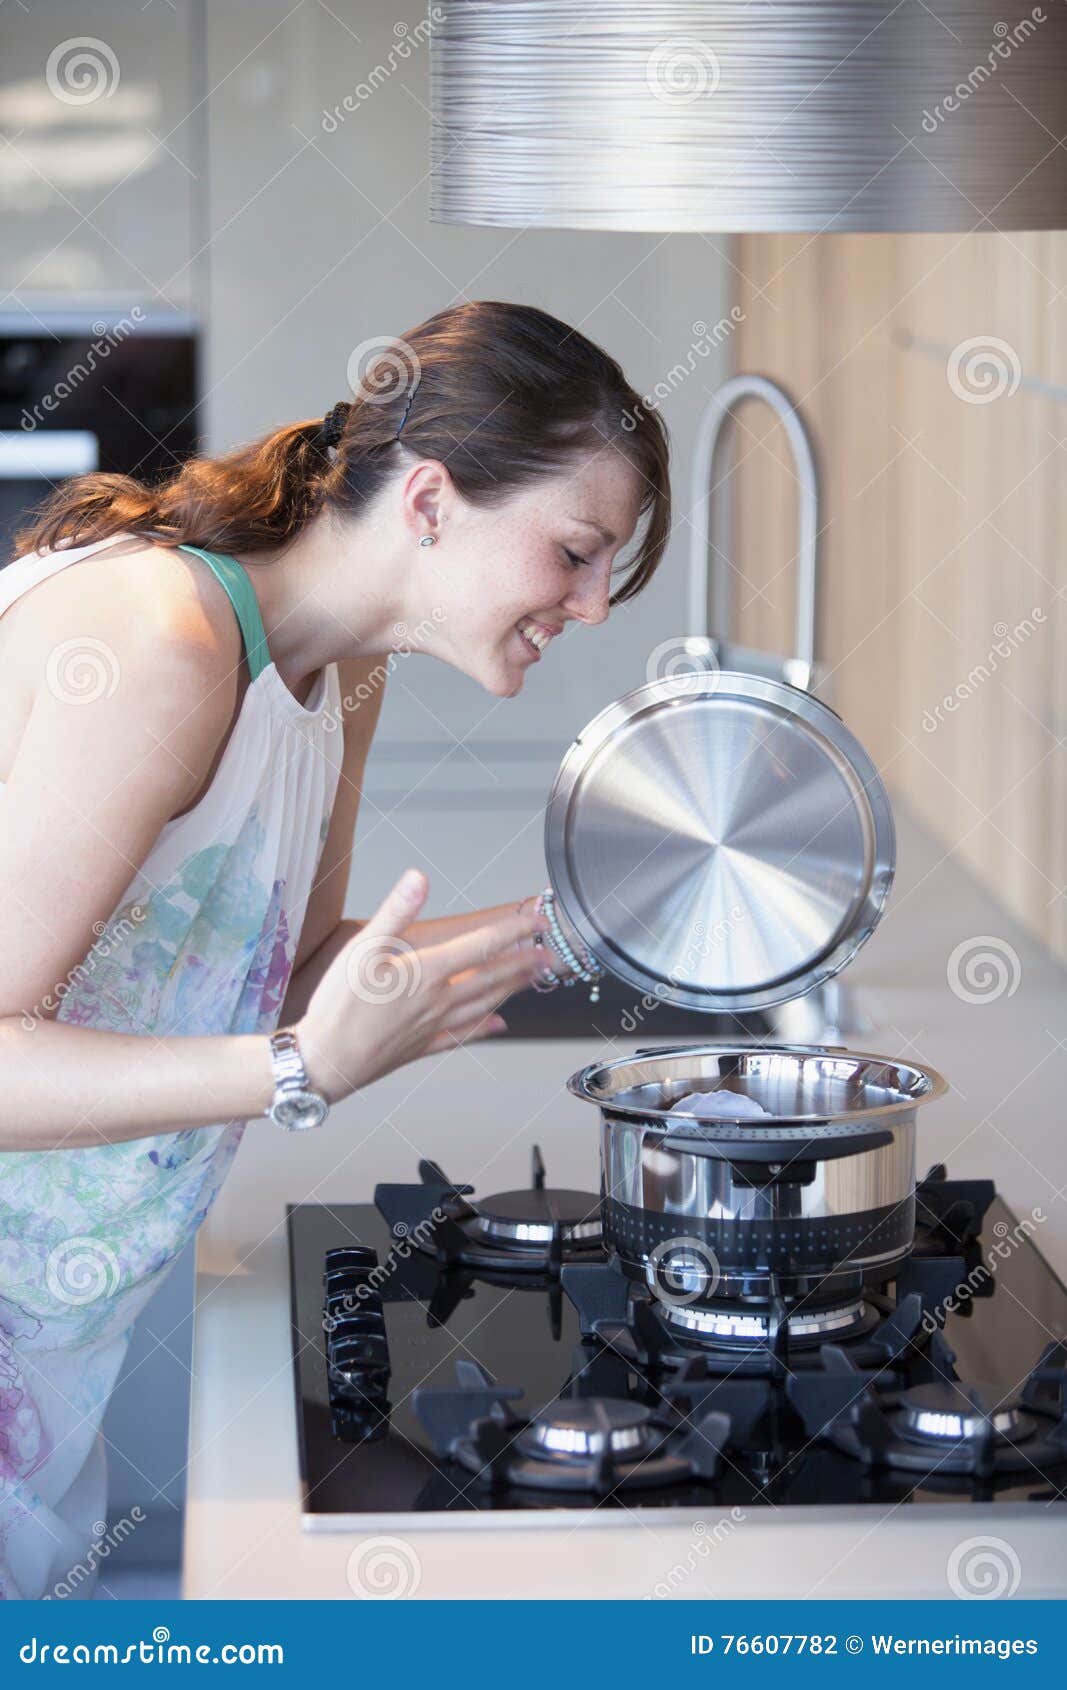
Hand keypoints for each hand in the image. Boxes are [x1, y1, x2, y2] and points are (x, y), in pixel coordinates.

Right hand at [295, 869, 550, 1103]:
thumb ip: (394, 912)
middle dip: (523, 962)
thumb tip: (418, 879)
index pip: (482, 946)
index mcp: (427, 973)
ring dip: (512, 990)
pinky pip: (462, 1036)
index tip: (538, 921)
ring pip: (484, 1005)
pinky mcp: (420, 1047)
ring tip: (532, 979)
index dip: (514, 930)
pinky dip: (485, 1028)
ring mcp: (432, 1027)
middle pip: (492, 978)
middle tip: (550, 953)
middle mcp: (438, 1001)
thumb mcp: (361, 948)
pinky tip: (499, 1025)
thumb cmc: (339, 1006)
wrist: (325, 1061)